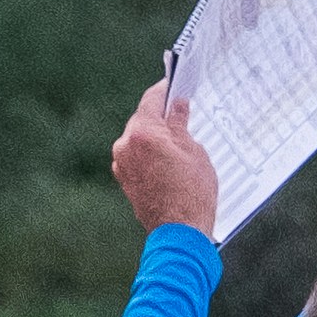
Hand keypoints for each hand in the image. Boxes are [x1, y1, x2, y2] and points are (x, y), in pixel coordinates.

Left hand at [111, 82, 216, 231]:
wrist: (180, 233)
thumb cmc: (192, 194)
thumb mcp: (194, 152)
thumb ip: (181, 125)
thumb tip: (178, 106)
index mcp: (143, 132)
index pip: (152, 100)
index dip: (165, 89)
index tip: (174, 83)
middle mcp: (125, 145)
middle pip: (143, 120)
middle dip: (161, 117)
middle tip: (182, 116)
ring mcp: (121, 164)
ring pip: (139, 139)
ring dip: (156, 138)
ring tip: (179, 146)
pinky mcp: (124, 179)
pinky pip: (136, 157)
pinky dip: (150, 155)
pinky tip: (168, 163)